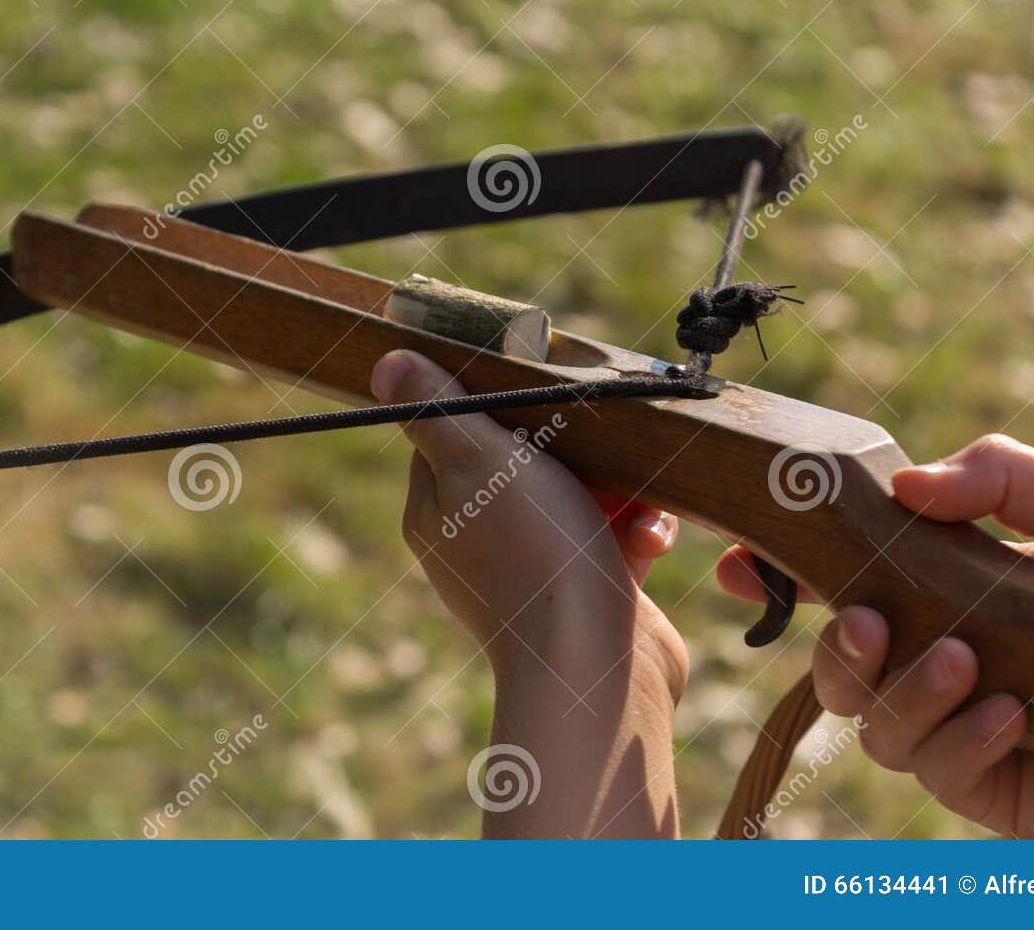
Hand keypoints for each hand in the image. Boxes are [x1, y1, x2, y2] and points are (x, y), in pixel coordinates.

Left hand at [371, 349, 685, 836]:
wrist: (598, 671)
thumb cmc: (536, 556)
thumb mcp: (480, 461)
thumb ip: (437, 410)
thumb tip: (386, 363)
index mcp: (437, 509)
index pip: (453, 430)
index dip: (496, 404)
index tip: (538, 391)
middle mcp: (477, 539)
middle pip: (524, 458)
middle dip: (572, 446)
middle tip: (597, 442)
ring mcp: (533, 567)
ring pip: (578, 494)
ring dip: (616, 488)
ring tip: (631, 498)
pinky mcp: (588, 588)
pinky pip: (614, 536)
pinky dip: (637, 531)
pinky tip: (648, 540)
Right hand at [718, 433, 1033, 836]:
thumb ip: (996, 477)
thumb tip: (901, 485)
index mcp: (943, 587)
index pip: (840, 581)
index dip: (777, 575)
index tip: (741, 565)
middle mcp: (937, 657)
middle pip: (837, 665)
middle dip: (832, 649)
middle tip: (865, 624)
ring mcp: (958, 725)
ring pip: (873, 724)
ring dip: (901, 693)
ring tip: (961, 663)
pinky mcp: (992, 785)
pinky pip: (937, 769)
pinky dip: (961, 738)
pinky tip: (1009, 714)